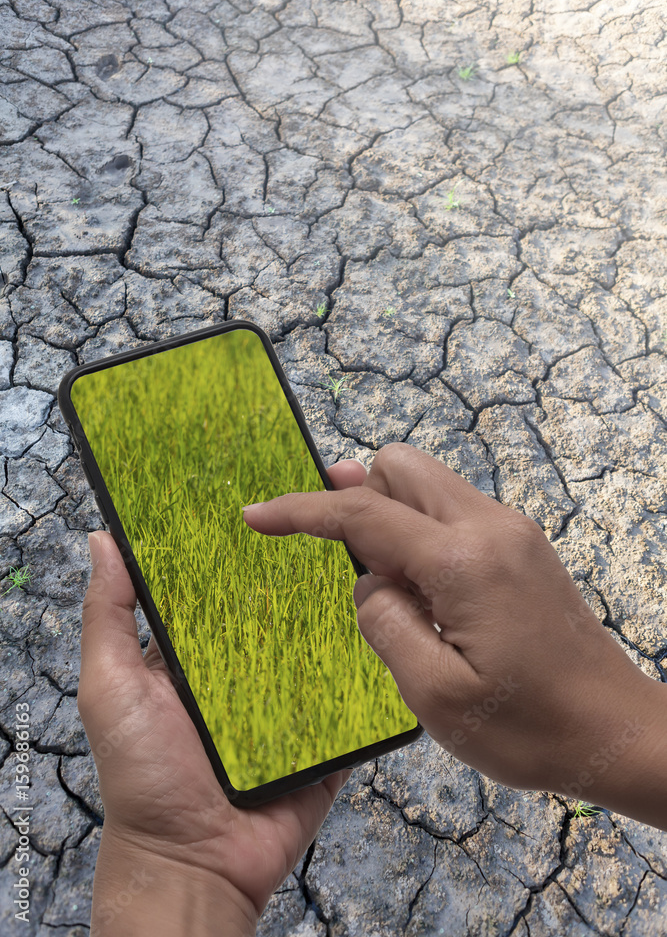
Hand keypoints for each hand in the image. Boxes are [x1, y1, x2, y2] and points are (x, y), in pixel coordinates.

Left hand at [79, 461, 360, 935]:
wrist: (198, 865)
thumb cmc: (144, 776)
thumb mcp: (112, 688)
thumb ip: (110, 617)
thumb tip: (104, 537)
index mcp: (204, 640)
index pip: (231, 571)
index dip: (251, 531)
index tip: (276, 478)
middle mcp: (252, 656)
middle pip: (287, 592)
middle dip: (313, 551)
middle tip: (348, 497)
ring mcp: (296, 688)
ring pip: (331, 628)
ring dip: (354, 593)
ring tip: (387, 539)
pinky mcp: (330, 724)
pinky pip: (358, 683)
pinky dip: (377, 654)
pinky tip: (404, 608)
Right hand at [243, 443, 666, 830]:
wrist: (615, 732)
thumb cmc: (529, 728)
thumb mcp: (436, 695)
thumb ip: (385, 623)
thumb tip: (369, 581)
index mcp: (463, 560)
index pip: (364, 512)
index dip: (302, 511)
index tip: (256, 515)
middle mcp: (489, 526)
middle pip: (402, 467)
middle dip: (357, 496)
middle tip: (339, 556)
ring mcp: (511, 531)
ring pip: (428, 484)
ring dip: (390, 515)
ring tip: (383, 584)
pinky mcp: (522, 545)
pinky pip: (453, 511)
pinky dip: (421, 532)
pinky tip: (421, 589)